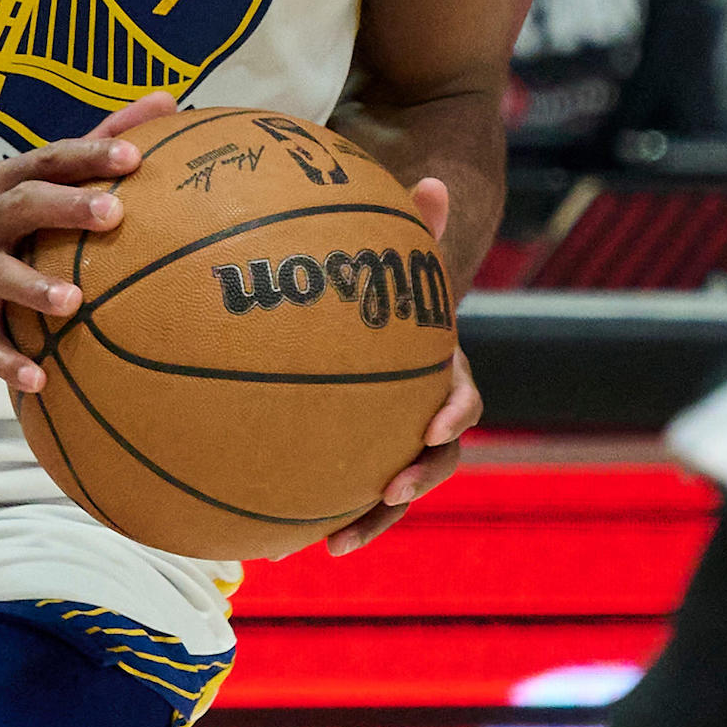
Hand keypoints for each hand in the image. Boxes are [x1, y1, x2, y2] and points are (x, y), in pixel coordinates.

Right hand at [0, 93, 179, 395]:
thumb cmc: (13, 217)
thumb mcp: (44, 177)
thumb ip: (102, 140)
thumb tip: (169, 100)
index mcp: (7, 180)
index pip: (49, 159)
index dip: (90, 156)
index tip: (135, 157)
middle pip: (22, 206)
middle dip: (65, 207)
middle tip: (113, 214)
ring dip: (34, 288)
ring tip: (74, 302)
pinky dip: (8, 362)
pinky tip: (39, 379)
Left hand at [326, 177, 472, 556]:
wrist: (385, 326)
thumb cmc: (393, 286)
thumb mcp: (403, 258)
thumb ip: (416, 227)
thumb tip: (434, 180)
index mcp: (442, 374)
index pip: (464, 400)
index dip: (453, 415)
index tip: (435, 424)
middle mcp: (423, 416)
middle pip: (434, 460)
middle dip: (414, 483)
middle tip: (386, 493)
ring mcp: (391, 442)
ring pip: (388, 493)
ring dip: (365, 520)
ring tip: (325, 546)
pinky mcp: (354, 459)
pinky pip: (337, 490)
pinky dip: (311, 511)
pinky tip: (263, 532)